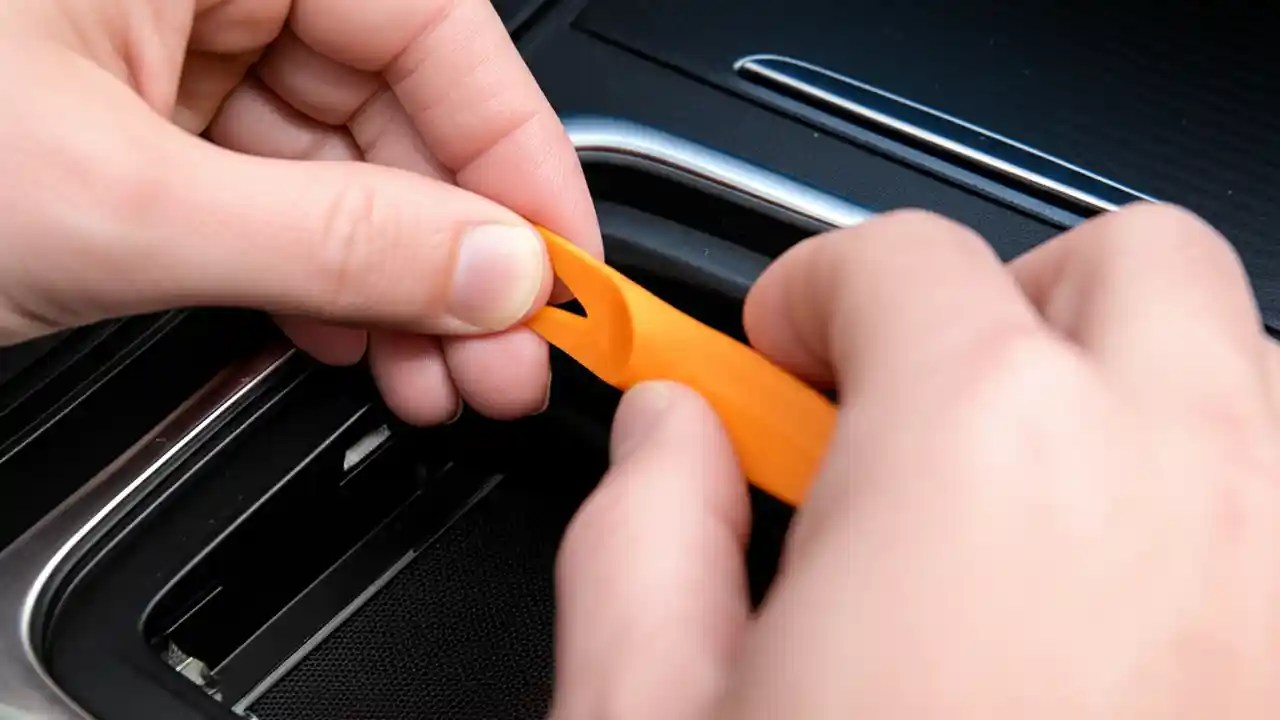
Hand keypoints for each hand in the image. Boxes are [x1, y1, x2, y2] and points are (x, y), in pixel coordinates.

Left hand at [0, 0, 599, 423]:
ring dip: (395, 286)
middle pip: (397, 106)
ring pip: (339, 165)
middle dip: (454, 251)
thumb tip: (494, 269)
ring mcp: (166, 49)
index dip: (515, 154)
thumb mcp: (124, 207)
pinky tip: (354, 345)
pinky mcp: (141, 124)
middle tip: (504, 355)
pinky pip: (271, 198)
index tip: (560, 266)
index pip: (433, 26)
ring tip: (437, 378)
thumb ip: (329, 240)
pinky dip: (318, 280)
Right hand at [552, 204, 1279, 717]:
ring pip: (1246, 379)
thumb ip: (643, 532)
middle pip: (1132, 265)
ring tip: (1021, 504)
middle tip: (921, 400)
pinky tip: (1110, 606)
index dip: (816, 293)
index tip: (788, 358)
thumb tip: (676, 435)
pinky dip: (1204, 512)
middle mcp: (1182, 497)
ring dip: (1130, 398)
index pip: (905, 258)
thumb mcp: (643, 714)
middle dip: (1013, 301)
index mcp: (981, 464)